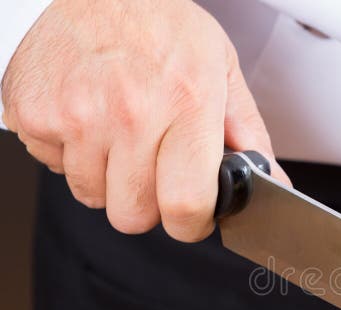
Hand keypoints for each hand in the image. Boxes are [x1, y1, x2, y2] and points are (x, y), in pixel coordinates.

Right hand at [1, 0, 289, 241]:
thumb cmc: (158, 23)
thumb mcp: (221, 68)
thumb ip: (249, 134)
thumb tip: (272, 183)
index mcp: (187, 103)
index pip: (186, 206)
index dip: (191, 223)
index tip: (192, 215)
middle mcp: (132, 113)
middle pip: (134, 216)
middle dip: (149, 203)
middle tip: (154, 166)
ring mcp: (79, 115)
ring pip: (93, 197)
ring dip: (109, 178)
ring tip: (119, 133)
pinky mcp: (36, 115)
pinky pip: (56, 169)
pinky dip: (72, 154)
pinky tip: (88, 117)